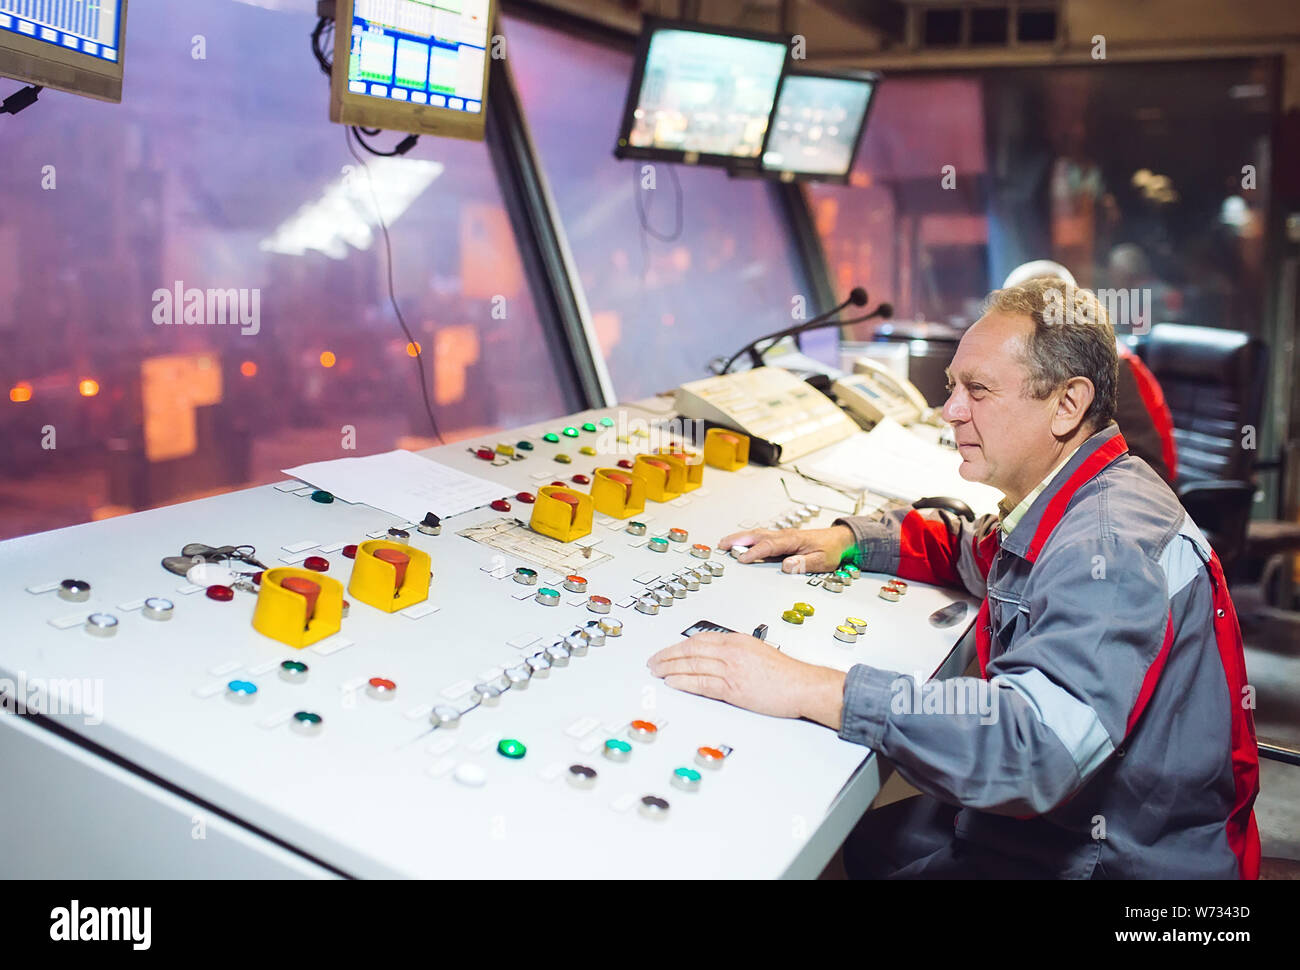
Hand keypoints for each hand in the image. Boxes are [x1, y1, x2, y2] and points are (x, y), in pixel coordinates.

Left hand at [647, 632, 845, 728]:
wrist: (802, 685)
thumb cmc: (785, 673)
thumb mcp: (758, 652)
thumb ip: (737, 653)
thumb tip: (718, 659)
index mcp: (737, 640)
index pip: (699, 639)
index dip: (678, 646)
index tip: (667, 652)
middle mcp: (731, 651)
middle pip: (690, 650)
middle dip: (668, 656)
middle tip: (654, 662)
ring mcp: (731, 669)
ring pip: (692, 665)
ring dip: (670, 668)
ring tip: (657, 672)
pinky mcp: (733, 687)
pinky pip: (701, 683)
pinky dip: (684, 682)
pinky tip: (673, 682)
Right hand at [717, 524, 853, 574]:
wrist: (839, 539)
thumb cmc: (831, 549)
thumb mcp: (822, 560)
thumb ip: (804, 563)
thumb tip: (787, 565)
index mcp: (792, 540)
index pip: (769, 545)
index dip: (754, 552)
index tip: (742, 559)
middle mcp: (784, 536)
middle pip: (757, 535)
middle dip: (738, 540)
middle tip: (722, 545)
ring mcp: (782, 536)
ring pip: (757, 534)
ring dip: (740, 538)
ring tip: (724, 543)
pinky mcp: (782, 539)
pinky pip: (761, 537)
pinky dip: (747, 539)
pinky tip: (740, 543)